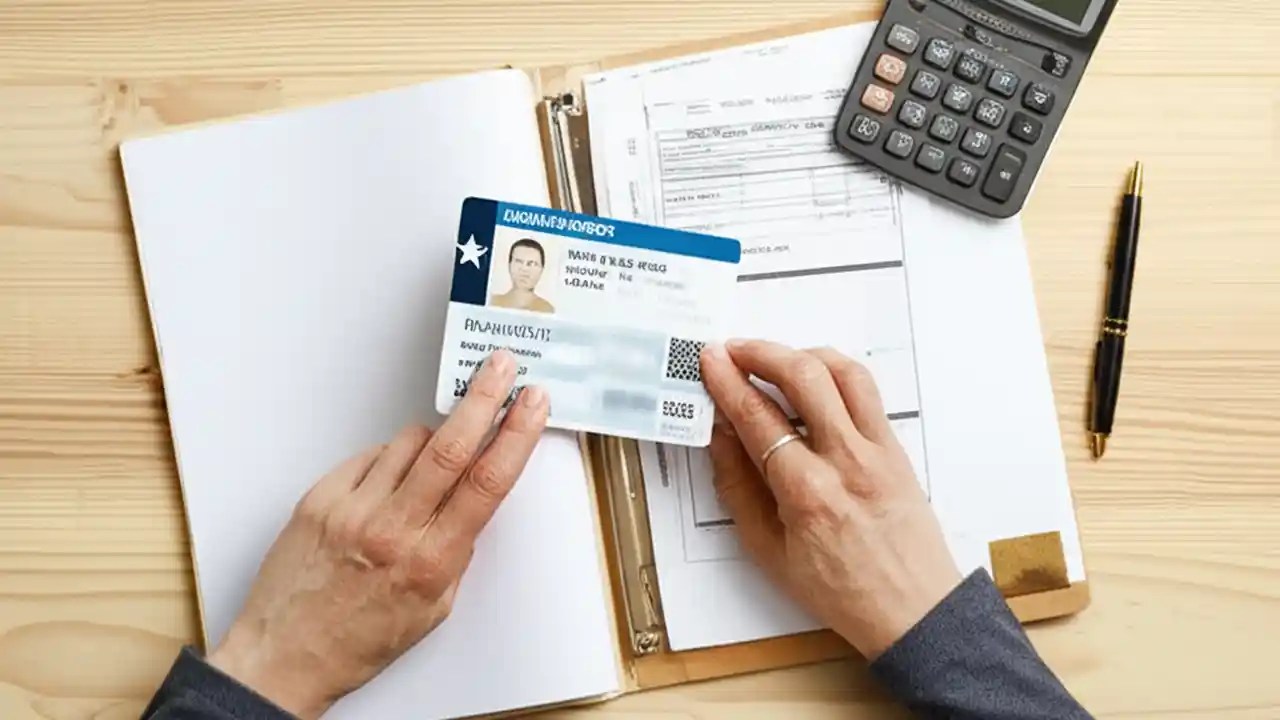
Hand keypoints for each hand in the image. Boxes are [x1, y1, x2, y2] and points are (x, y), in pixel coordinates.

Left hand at [207, 350, 546, 717]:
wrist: (284, 655)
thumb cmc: (357, 639)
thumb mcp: (434, 608)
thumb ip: (457, 551)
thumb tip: (472, 501)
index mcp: (431, 561)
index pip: (486, 483)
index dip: (516, 435)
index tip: (531, 405)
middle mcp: (392, 530)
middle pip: (451, 447)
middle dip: (483, 399)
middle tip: (501, 368)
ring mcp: (352, 510)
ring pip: (408, 443)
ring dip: (429, 440)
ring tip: (428, 462)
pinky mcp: (320, 498)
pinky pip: (369, 457)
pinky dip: (386, 460)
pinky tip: (384, 486)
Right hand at [700, 340, 960, 659]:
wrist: (912, 610)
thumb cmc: (840, 590)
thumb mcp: (768, 551)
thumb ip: (738, 487)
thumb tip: (719, 435)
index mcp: (807, 493)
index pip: (757, 417)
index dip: (727, 381)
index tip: (709, 360)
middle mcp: (846, 461)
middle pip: (803, 376)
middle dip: (760, 352)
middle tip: (733, 350)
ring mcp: (878, 449)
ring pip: (843, 371)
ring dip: (802, 353)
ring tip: (773, 358)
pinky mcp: (895, 447)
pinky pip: (866, 391)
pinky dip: (835, 372)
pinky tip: (814, 379)